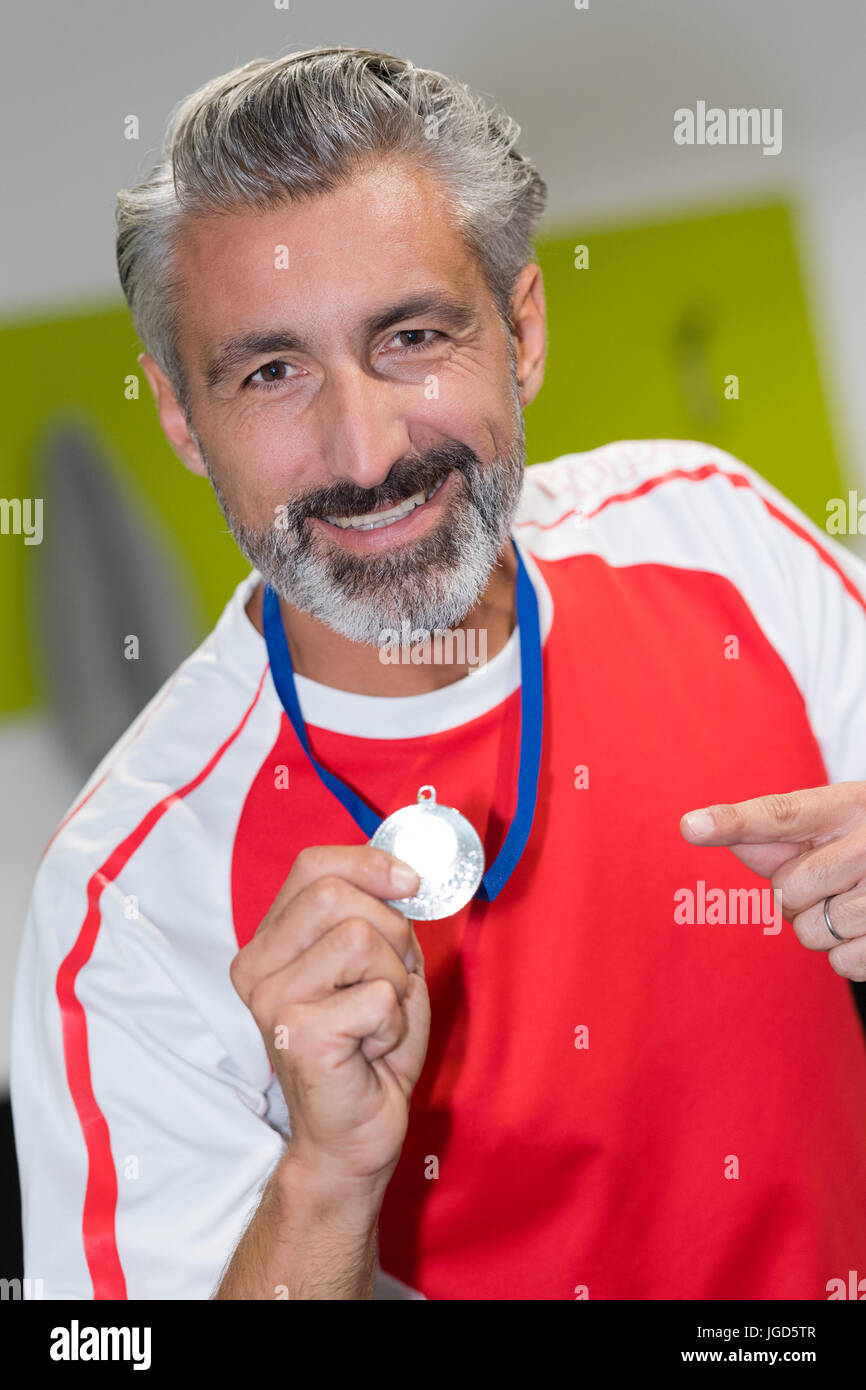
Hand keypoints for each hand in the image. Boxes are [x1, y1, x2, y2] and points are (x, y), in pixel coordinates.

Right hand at [229, 844, 429, 1184]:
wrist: (354, 1136)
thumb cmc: (368, 1049)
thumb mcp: (377, 966)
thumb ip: (378, 918)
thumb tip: (404, 872)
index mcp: (271, 942)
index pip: (313, 865)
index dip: (370, 864)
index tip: (411, 884)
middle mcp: (257, 966)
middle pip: (336, 895)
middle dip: (391, 931)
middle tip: (392, 978)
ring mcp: (272, 1000)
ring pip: (360, 938)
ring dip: (394, 980)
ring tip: (377, 1020)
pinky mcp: (296, 1034)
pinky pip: (377, 995)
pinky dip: (394, 1022)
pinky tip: (371, 1049)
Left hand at [679, 781, 865, 980]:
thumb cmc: (862, 841)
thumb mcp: (829, 823)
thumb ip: (775, 833)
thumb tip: (725, 835)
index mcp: (847, 804)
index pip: (780, 815)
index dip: (733, 822)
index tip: (691, 826)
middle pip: (788, 890)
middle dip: (795, 894)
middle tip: (828, 880)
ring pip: (810, 931)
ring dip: (819, 927)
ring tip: (850, 901)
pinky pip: (842, 963)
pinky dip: (846, 955)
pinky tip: (865, 929)